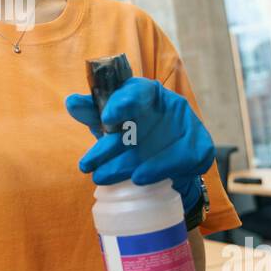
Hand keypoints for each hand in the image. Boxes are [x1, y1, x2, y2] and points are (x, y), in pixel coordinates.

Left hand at [65, 76, 214, 212]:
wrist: (169, 161)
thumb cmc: (134, 135)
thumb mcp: (111, 124)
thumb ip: (93, 112)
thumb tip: (71, 101)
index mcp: (145, 93)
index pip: (135, 91)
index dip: (121, 103)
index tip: (106, 119)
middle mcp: (167, 105)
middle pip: (142, 120)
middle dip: (112, 144)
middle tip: (88, 163)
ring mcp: (186, 124)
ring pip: (155, 144)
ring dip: (125, 163)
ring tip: (101, 176)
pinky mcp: (199, 147)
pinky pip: (177, 159)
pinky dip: (156, 169)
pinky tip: (137, 178)